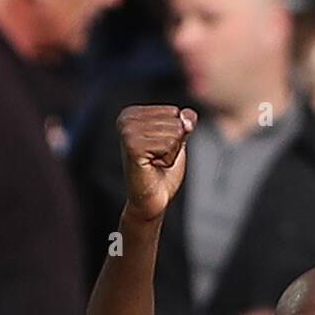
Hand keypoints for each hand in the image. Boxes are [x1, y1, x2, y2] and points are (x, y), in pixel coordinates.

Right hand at [118, 105, 196, 221]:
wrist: (152, 202)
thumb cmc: (163, 173)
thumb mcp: (178, 141)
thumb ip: (185, 122)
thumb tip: (187, 118)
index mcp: (133, 113)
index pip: (174, 112)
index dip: (175, 136)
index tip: (158, 151)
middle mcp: (126, 118)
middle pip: (175, 121)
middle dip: (174, 145)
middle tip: (157, 160)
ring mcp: (127, 131)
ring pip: (174, 132)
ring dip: (171, 153)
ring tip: (155, 163)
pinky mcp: (132, 145)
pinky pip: (169, 144)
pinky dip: (168, 159)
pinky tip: (153, 166)